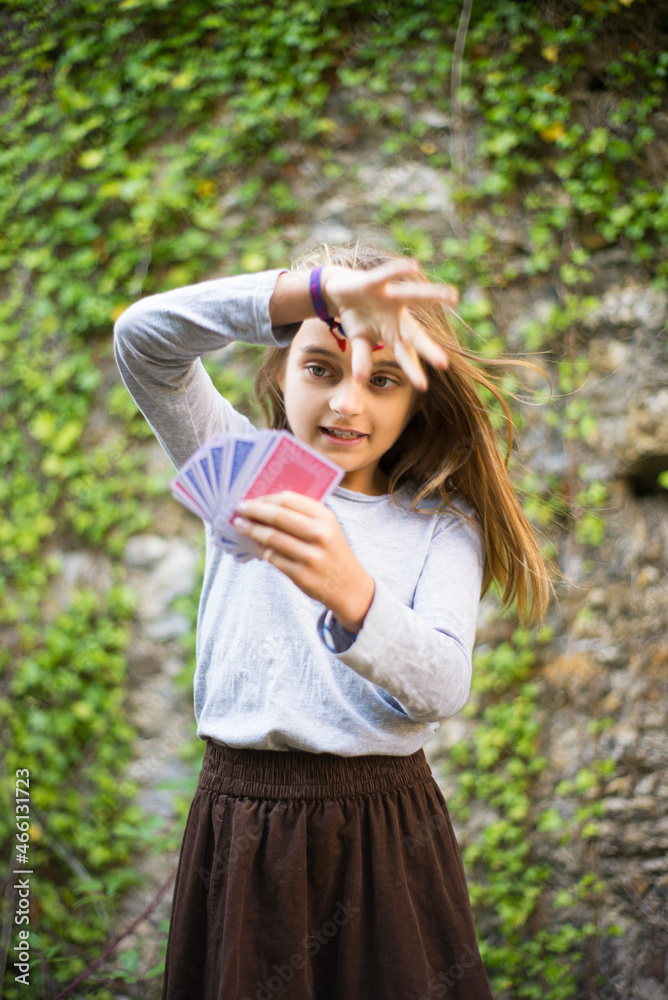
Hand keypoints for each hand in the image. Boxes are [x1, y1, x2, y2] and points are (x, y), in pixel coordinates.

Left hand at [232, 492, 374, 632]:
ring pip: (271, 538)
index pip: (289, 499)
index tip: (252, 499)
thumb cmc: (333, 551)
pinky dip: (261, 549)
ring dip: (252, 530)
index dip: (266, 498)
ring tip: (240, 525)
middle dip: (254, 511)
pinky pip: (273, 557)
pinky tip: (257, 544)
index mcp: (325, 517)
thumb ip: (303, 514)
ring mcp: (310, 556)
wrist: (349, 586)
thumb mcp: (327, 527)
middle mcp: (320, 534)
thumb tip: (265, 504)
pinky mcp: (301, 575)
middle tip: (239, 509)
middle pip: (277, 516)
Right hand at [320, 259, 457, 390]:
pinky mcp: (374, 282)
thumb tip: (361, 379)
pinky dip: (398, 270)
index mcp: (393, 333)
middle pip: (414, 333)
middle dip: (427, 348)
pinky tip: (413, 267)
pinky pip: (387, 275)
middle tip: (444, 363)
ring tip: (453, 297)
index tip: (422, 386)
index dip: (412, 369)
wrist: (340, 291)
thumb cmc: (356, 318)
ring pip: (412, 296)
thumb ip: (362, 357)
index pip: (404, 355)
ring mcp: (388, 298)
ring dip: (432, 295)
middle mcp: (396, 316)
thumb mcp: (358, 341)